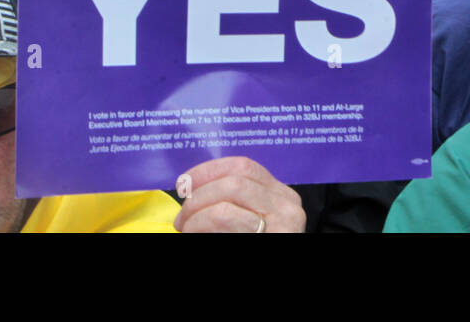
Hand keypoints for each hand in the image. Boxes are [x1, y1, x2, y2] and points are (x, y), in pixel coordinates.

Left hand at [173, 156, 305, 232]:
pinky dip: (201, 223)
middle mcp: (288, 204)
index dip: (208, 170)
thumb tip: (189, 187)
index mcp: (280, 195)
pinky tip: (194, 234)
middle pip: (234, 179)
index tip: (184, 183)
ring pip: (228, 196)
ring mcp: (285, 221)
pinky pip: (226, 216)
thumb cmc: (251, 245)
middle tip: (181, 217)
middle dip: (198, 195)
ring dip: (197, 210)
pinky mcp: (276, 236)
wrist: (265, 302)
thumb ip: (229, 203)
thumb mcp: (245, 223)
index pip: (243, 165)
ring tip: (186, 228)